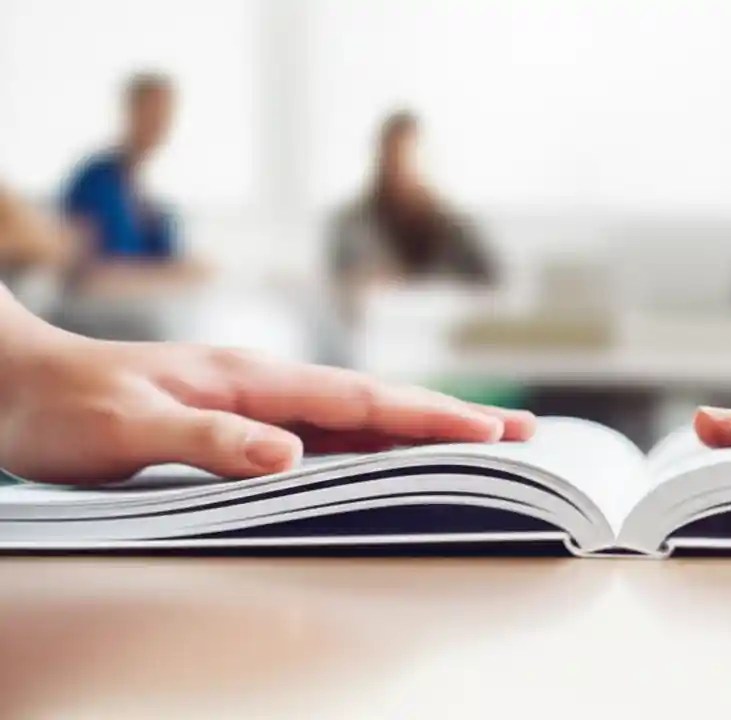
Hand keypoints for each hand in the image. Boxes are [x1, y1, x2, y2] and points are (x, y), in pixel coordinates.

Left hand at [0, 334, 534, 484]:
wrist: (16, 384)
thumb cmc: (65, 408)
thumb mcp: (127, 430)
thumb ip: (209, 440)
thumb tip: (292, 456)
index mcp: (252, 379)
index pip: (360, 400)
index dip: (427, 418)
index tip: (489, 431)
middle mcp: (268, 384)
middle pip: (379, 402)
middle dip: (451, 417)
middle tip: (522, 431)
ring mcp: (260, 399)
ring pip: (361, 415)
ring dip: (423, 428)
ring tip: (484, 439)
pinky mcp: (245, 418)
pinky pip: (329, 430)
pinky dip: (377, 440)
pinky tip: (396, 452)